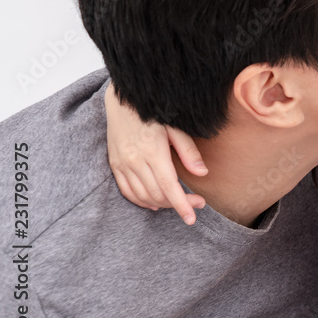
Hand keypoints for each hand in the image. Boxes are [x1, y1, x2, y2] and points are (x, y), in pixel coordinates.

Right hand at [105, 83, 208, 224]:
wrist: (123, 101)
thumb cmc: (154, 112)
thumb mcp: (176, 127)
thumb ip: (188, 151)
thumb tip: (202, 173)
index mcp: (153, 151)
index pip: (169, 186)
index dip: (182, 205)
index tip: (192, 217)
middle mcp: (135, 161)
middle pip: (158, 194)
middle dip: (178, 204)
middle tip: (196, 203)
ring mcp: (122, 164)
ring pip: (143, 196)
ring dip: (162, 204)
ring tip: (179, 202)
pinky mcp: (115, 165)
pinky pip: (127, 192)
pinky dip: (142, 201)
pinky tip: (155, 203)